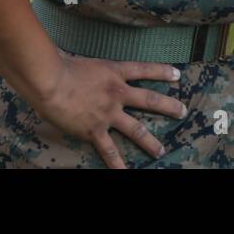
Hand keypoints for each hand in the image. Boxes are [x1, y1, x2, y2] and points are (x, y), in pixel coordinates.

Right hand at [31, 50, 187, 168]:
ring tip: (161, 151)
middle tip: (183, 112)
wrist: (51, 81)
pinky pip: (109, 150)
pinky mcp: (95, 130)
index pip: (144, 70)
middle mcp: (117, 93)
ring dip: (150, 142)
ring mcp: (108, 113)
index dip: (162, 72)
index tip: (177, 75)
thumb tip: (78, 62)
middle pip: (149, 100)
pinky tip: (127, 173)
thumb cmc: (60, 66)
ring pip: (136, 129)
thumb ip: (89, 68)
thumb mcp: (82, 60)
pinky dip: (118, 164)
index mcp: (114, 72)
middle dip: (169, 107)